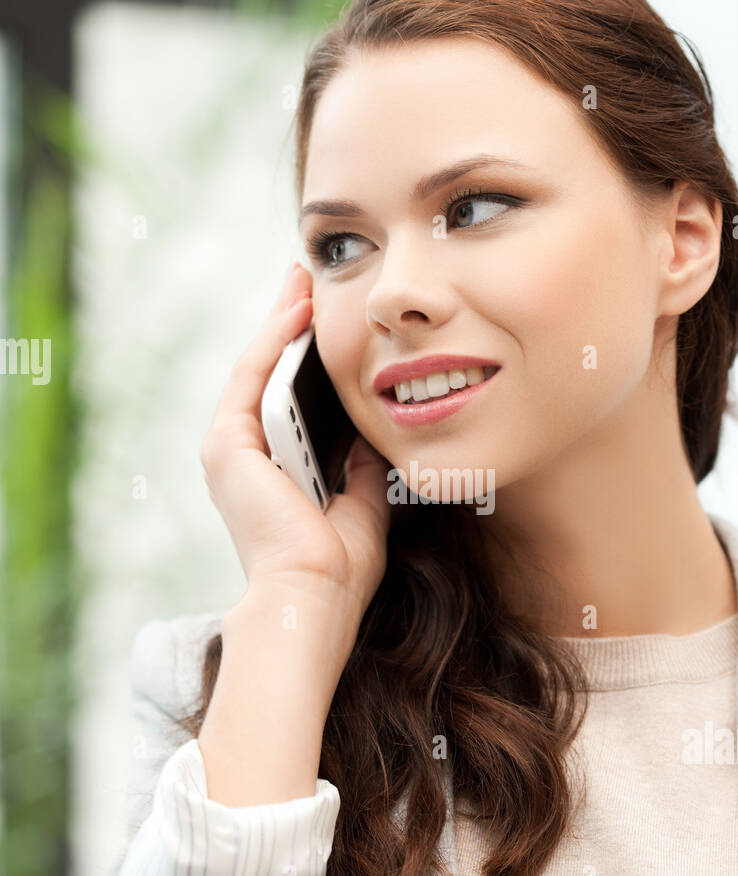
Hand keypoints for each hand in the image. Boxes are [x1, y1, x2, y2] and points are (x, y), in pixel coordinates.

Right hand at [200, 261, 391, 626]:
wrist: (315, 596)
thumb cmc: (340, 567)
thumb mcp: (363, 501)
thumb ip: (361, 465)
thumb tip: (373, 428)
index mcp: (273, 473)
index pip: (288, 399)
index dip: (306, 357)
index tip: (330, 320)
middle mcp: (244, 459)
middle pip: (267, 375)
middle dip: (288, 325)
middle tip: (308, 281)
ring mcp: (229, 451)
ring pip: (256, 369)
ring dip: (279, 320)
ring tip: (302, 279)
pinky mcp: (226, 446)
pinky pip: (252, 377)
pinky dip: (272, 340)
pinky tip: (295, 308)